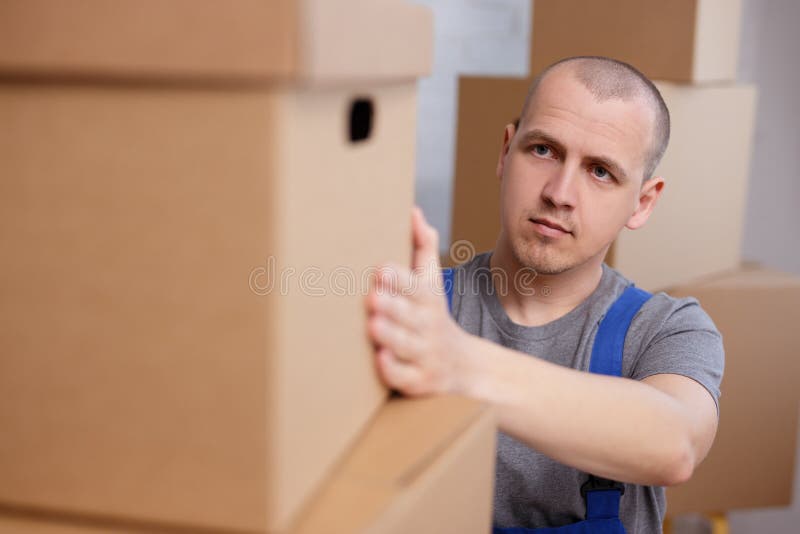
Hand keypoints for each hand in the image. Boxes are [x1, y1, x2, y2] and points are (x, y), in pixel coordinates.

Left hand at [366, 207, 467, 395]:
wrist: (464, 367)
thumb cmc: (433, 316)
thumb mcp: (433, 283)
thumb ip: (423, 248)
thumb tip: (412, 211)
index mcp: (428, 301)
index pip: (416, 288)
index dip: (399, 280)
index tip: (381, 269)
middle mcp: (428, 327)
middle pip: (411, 316)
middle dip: (393, 306)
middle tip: (373, 297)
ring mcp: (425, 356)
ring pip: (407, 345)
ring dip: (391, 335)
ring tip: (373, 325)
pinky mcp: (419, 381)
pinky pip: (406, 377)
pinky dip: (394, 370)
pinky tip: (380, 359)